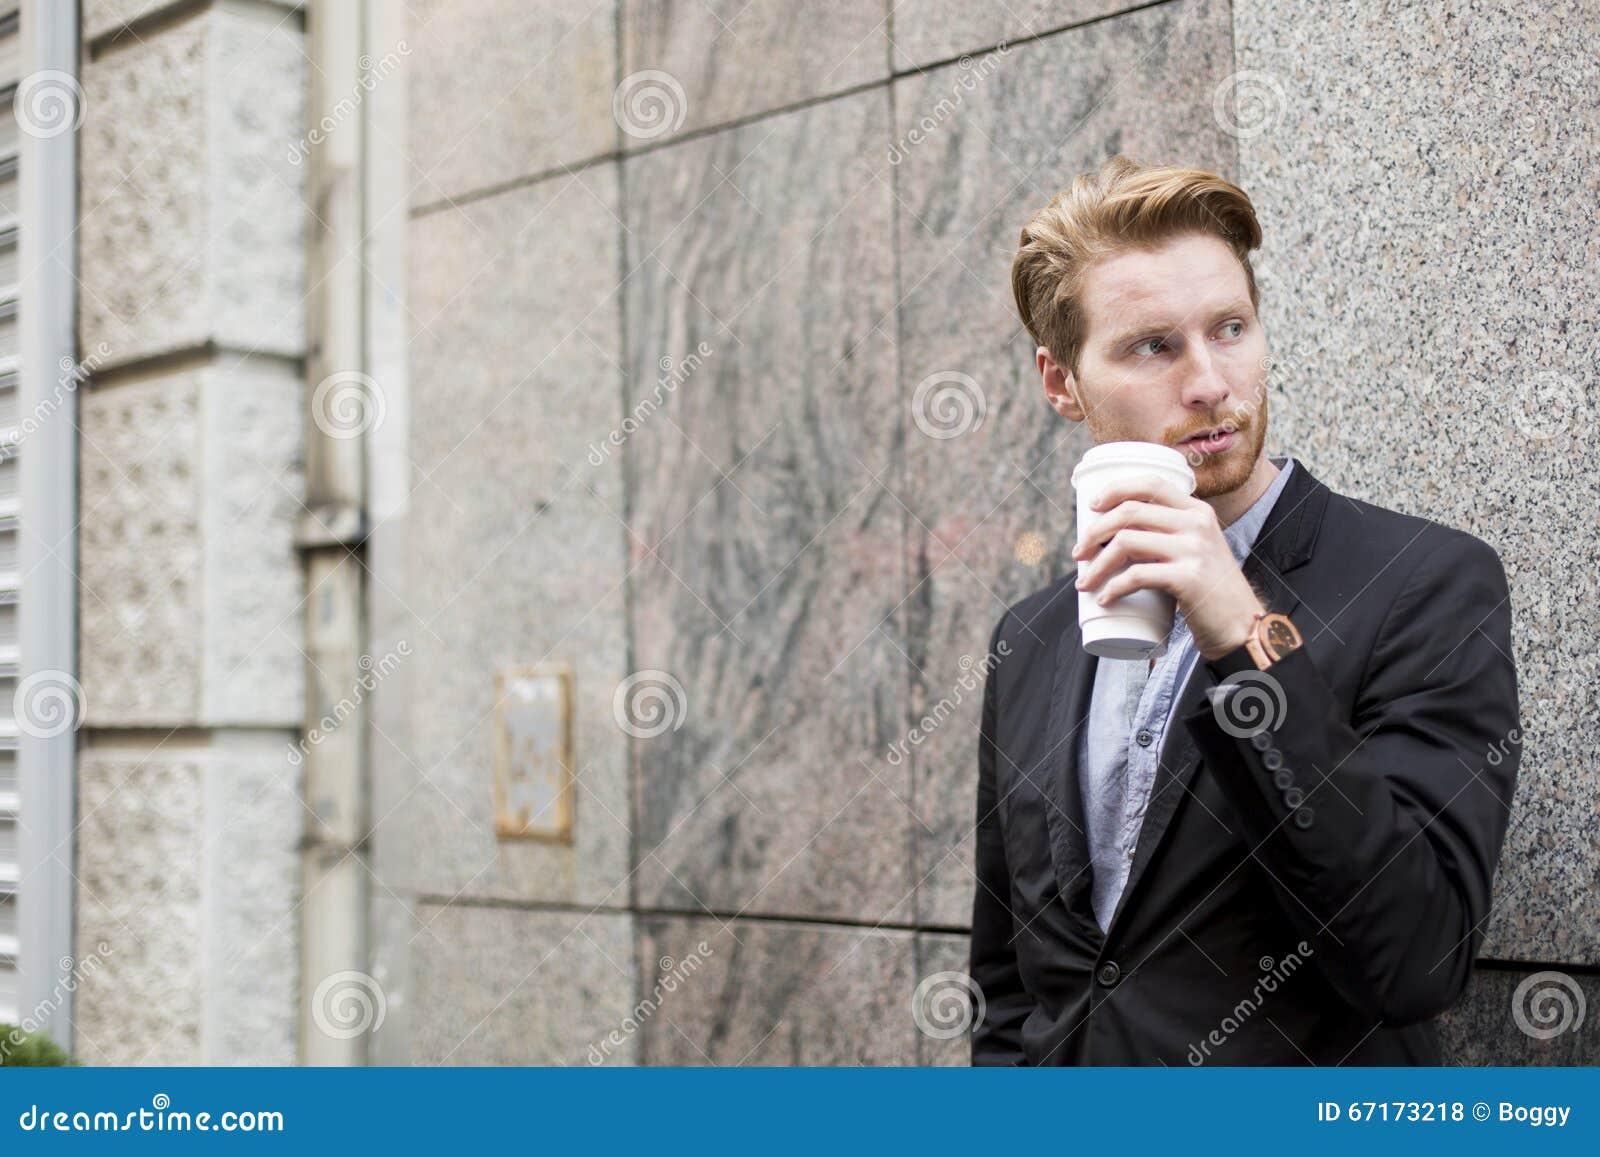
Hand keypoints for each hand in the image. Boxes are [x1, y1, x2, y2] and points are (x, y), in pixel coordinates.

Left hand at [1070, 473, 1263, 660]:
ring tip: (1084, 582)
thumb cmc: (1209, 591)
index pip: (1150, 483)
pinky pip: (1137, 576)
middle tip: (1078, 554)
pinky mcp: (1189, 578)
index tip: (1092, 507)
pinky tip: (1104, 598)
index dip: (1115, 489)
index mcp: (1197, 511)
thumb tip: (1117, 534)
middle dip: (1094, 532)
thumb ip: (1171, 535)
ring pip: (1126, 542)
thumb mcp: (1198, 549)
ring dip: (1097, 564)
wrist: (1241, 626)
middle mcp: (1197, 524)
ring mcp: (1194, 550)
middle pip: (1129, 512)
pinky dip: (1113, 588)